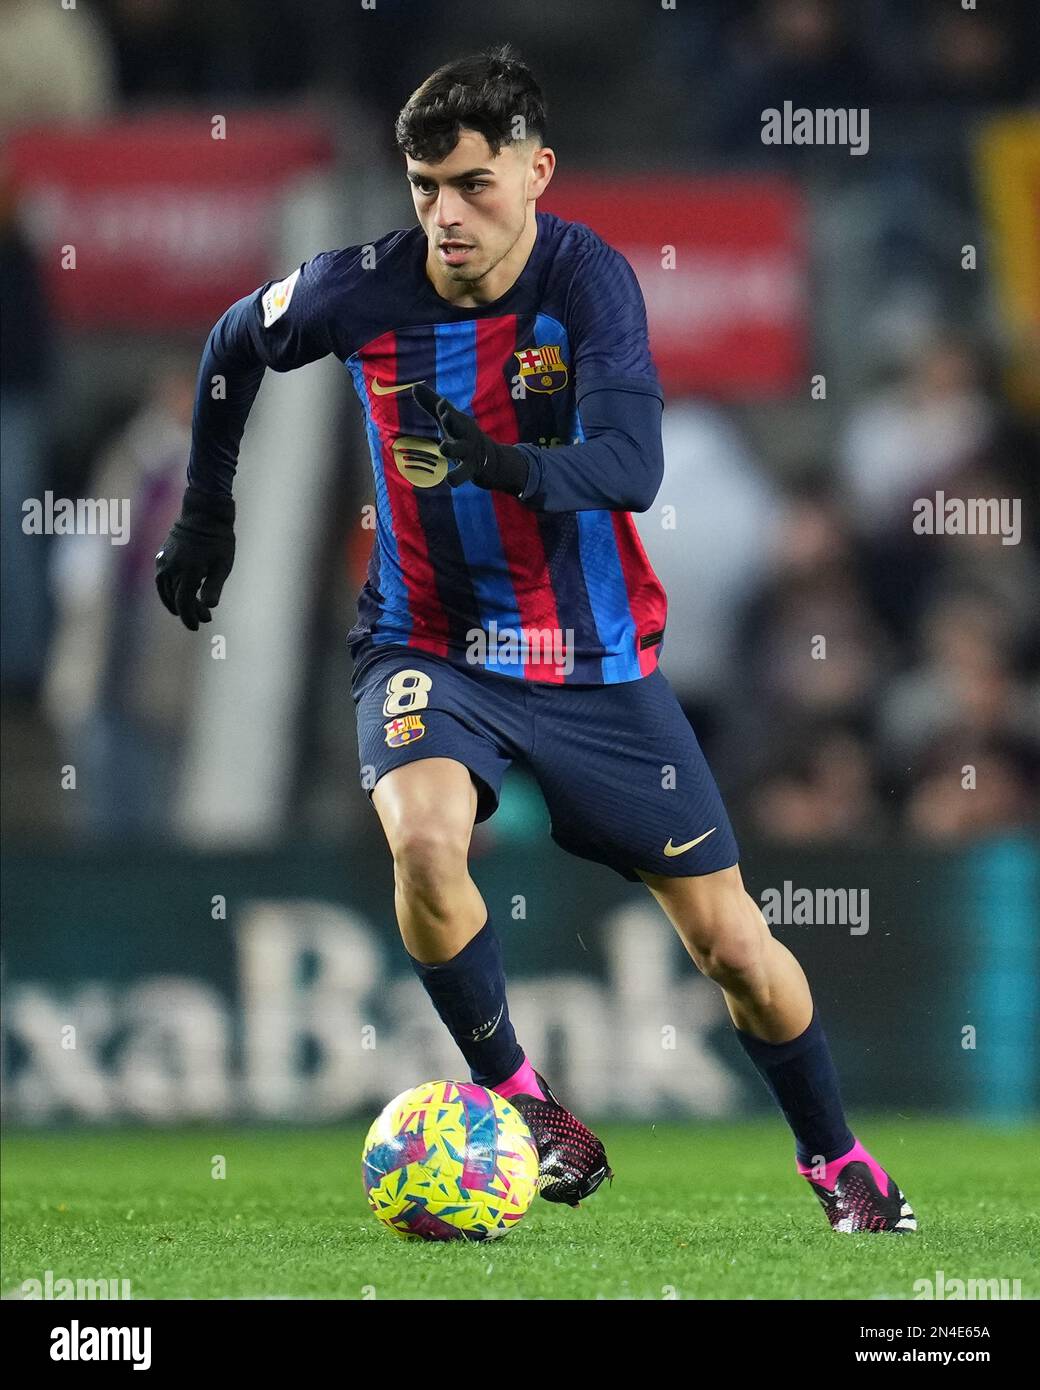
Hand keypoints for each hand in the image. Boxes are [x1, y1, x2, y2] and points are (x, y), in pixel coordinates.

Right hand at [155, 486, 235, 630]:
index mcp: (188, 572)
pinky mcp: (160, 557)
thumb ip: (214, 586)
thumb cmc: (218, 540)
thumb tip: (209, 606)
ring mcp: (163, 562)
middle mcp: (171, 569)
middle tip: (206, 617)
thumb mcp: (223, 565)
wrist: (203, 513)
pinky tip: (179, 594)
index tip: (198, 626)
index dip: (190, 617)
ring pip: (165, 591)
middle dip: (190, 611)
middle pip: (176, 598)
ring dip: (177, 603)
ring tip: (192, 608)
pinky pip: (161, 581)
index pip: (184, 603)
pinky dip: (168, 591)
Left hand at [412, 383, 529, 494]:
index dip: (444, 408)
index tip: (441, 403)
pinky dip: (456, 478)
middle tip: (444, 416)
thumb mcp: (448, 421)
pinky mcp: (469, 469)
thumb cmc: (461, 436)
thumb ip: (431, 404)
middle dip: (452, 421)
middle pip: (458, 426)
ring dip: (451, 448)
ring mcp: (468, 452)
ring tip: (444, 447)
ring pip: (458, 450)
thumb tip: (414, 385)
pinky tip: (450, 480)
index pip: (450, 413)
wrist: (490, 459)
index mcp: (458, 423)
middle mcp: (464, 435)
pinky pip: (461, 475)